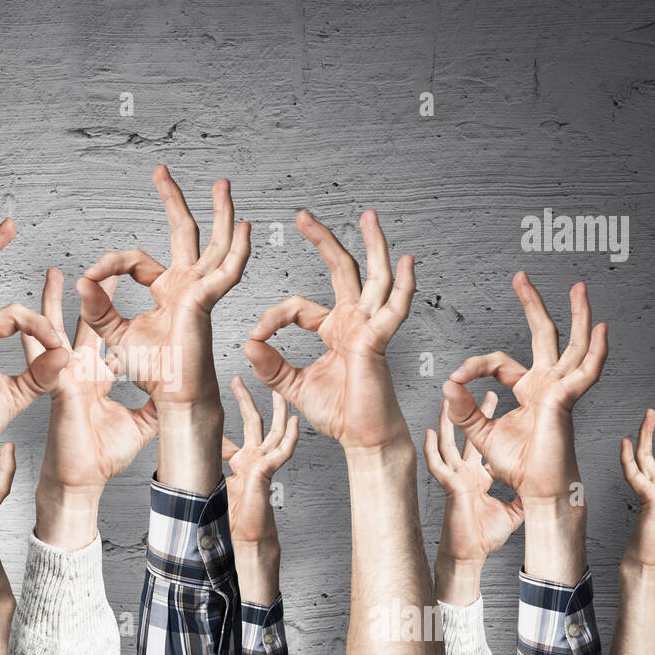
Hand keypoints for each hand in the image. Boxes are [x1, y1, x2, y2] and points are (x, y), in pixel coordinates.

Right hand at [23, 269, 158, 490]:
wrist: (80, 479)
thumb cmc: (101, 455)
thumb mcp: (140, 423)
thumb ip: (156, 404)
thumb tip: (179, 391)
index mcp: (97, 376)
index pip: (108, 337)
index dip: (115, 318)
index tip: (126, 303)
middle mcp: (79, 371)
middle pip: (85, 324)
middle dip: (92, 295)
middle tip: (98, 268)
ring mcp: (64, 376)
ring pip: (55, 330)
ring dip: (52, 302)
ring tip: (54, 275)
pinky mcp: (54, 387)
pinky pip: (40, 357)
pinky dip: (38, 338)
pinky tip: (37, 317)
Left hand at [75, 166, 249, 407]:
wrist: (174, 397)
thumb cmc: (153, 372)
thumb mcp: (115, 334)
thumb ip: (99, 308)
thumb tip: (82, 280)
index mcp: (166, 291)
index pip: (137, 261)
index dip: (112, 264)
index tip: (91, 275)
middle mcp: (186, 286)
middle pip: (184, 234)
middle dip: (174, 201)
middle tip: (162, 172)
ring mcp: (201, 292)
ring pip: (214, 244)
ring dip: (219, 214)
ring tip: (222, 185)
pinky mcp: (207, 302)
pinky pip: (226, 273)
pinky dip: (237, 252)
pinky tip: (245, 229)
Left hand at [222, 377, 299, 544]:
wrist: (244, 536)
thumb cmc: (232, 516)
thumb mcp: (216, 483)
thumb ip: (214, 467)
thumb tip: (197, 456)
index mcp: (241, 463)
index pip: (232, 436)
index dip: (222, 424)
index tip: (209, 404)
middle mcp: (253, 460)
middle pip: (253, 423)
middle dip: (246, 400)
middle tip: (238, 380)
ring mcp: (263, 464)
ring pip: (274, 432)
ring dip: (278, 412)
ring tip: (281, 393)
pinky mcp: (267, 471)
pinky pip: (283, 451)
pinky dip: (291, 437)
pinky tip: (295, 423)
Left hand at [243, 210, 415, 449]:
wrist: (362, 438)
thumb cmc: (338, 413)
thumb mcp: (292, 386)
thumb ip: (270, 365)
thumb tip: (247, 343)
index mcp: (334, 329)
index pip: (298, 307)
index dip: (273, 317)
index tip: (256, 335)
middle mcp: (354, 322)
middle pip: (341, 271)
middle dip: (323, 241)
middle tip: (304, 216)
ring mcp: (369, 328)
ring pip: (373, 277)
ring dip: (372, 246)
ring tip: (369, 217)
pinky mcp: (379, 341)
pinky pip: (394, 309)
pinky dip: (403, 286)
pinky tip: (407, 263)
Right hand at [424, 392, 523, 563]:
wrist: (469, 554)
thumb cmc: (484, 537)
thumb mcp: (512, 513)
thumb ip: (522, 498)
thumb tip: (538, 489)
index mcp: (478, 477)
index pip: (487, 445)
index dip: (495, 428)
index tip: (505, 411)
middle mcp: (465, 473)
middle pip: (470, 436)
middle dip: (478, 414)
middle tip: (487, 392)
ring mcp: (455, 478)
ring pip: (449, 443)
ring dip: (448, 422)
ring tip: (448, 400)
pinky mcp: (449, 486)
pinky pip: (437, 464)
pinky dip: (431, 449)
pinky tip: (428, 433)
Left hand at [442, 272, 608, 500]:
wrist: (538, 490)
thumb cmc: (518, 465)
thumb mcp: (480, 432)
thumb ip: (464, 408)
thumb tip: (448, 382)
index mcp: (527, 389)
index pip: (499, 362)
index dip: (475, 365)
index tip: (457, 378)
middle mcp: (547, 384)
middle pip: (543, 335)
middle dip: (533, 305)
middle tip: (521, 277)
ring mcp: (561, 390)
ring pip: (572, 345)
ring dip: (577, 316)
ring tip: (579, 289)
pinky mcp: (567, 400)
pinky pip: (586, 372)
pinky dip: (595, 352)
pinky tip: (601, 330)